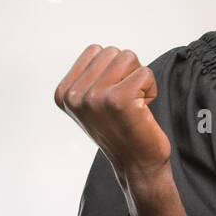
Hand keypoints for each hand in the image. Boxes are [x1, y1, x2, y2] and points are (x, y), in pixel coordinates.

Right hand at [54, 45, 172, 184]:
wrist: (136, 164)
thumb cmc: (120, 129)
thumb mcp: (92, 102)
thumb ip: (90, 76)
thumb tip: (101, 51)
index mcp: (64, 93)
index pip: (96, 51)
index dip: (113, 70)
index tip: (111, 99)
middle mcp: (74, 95)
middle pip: (113, 52)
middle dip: (127, 73)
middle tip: (126, 104)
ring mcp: (95, 97)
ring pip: (129, 57)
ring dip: (139, 80)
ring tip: (133, 105)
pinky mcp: (119, 99)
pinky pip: (145, 72)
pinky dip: (151, 89)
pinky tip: (142, 111)